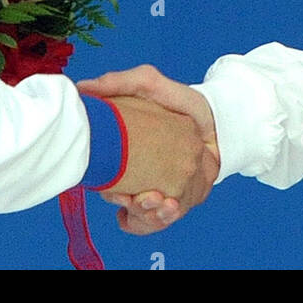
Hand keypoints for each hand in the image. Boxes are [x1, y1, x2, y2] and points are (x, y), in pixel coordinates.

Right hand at [78, 65, 219, 234]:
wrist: (218, 115)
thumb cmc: (181, 101)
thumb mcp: (148, 83)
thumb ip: (118, 83)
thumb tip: (84, 88)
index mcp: (131, 154)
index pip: (109, 180)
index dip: (108, 190)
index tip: (116, 190)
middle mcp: (144, 175)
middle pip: (127, 203)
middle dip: (132, 206)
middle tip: (137, 197)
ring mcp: (163, 189)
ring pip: (145, 216)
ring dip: (148, 215)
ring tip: (158, 201)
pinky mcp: (182, 198)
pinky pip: (165, 219)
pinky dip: (162, 219)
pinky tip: (168, 206)